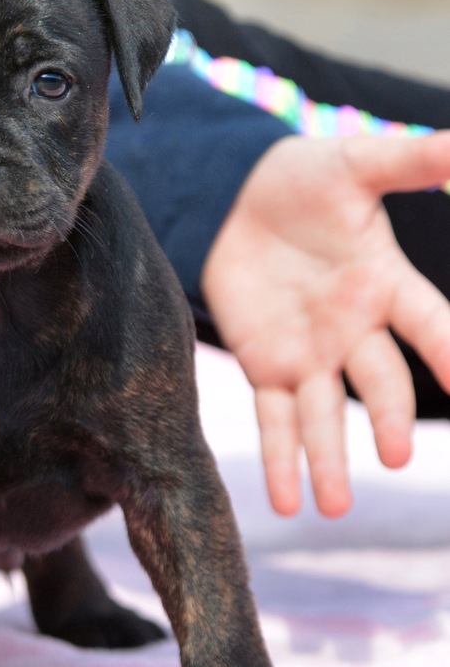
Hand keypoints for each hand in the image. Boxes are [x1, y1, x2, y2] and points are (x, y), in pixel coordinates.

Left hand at [201, 131, 449, 516]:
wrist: (238, 193)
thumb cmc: (305, 178)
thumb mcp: (356, 162)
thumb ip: (409, 161)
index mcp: (384, 284)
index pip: (429, 325)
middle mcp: (354, 329)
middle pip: (378, 382)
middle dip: (385, 417)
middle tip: (393, 455)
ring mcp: (309, 353)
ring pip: (323, 415)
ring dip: (328, 460)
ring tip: (332, 506)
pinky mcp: (265, 364)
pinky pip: (274, 418)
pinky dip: (279, 458)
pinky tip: (286, 501)